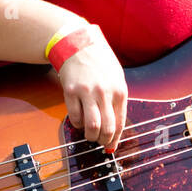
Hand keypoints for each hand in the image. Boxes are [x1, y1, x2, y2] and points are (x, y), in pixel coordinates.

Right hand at [56, 25, 127, 150]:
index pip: (120, 123)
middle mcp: (105, 93)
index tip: (111, 146)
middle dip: (103, 141)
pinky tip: (79, 120)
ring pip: (91, 126)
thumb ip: (116, 101)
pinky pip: (74, 117)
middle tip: (100, 142)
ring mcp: (88, 92)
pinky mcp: (71, 92)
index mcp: (120, 91)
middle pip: (107, 128)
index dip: (116, 139)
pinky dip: (77, 124)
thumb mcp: (117, 79)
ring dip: (90, 136)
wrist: (79, 44)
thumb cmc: (100, 62)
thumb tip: (114, 127)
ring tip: (89, 135)